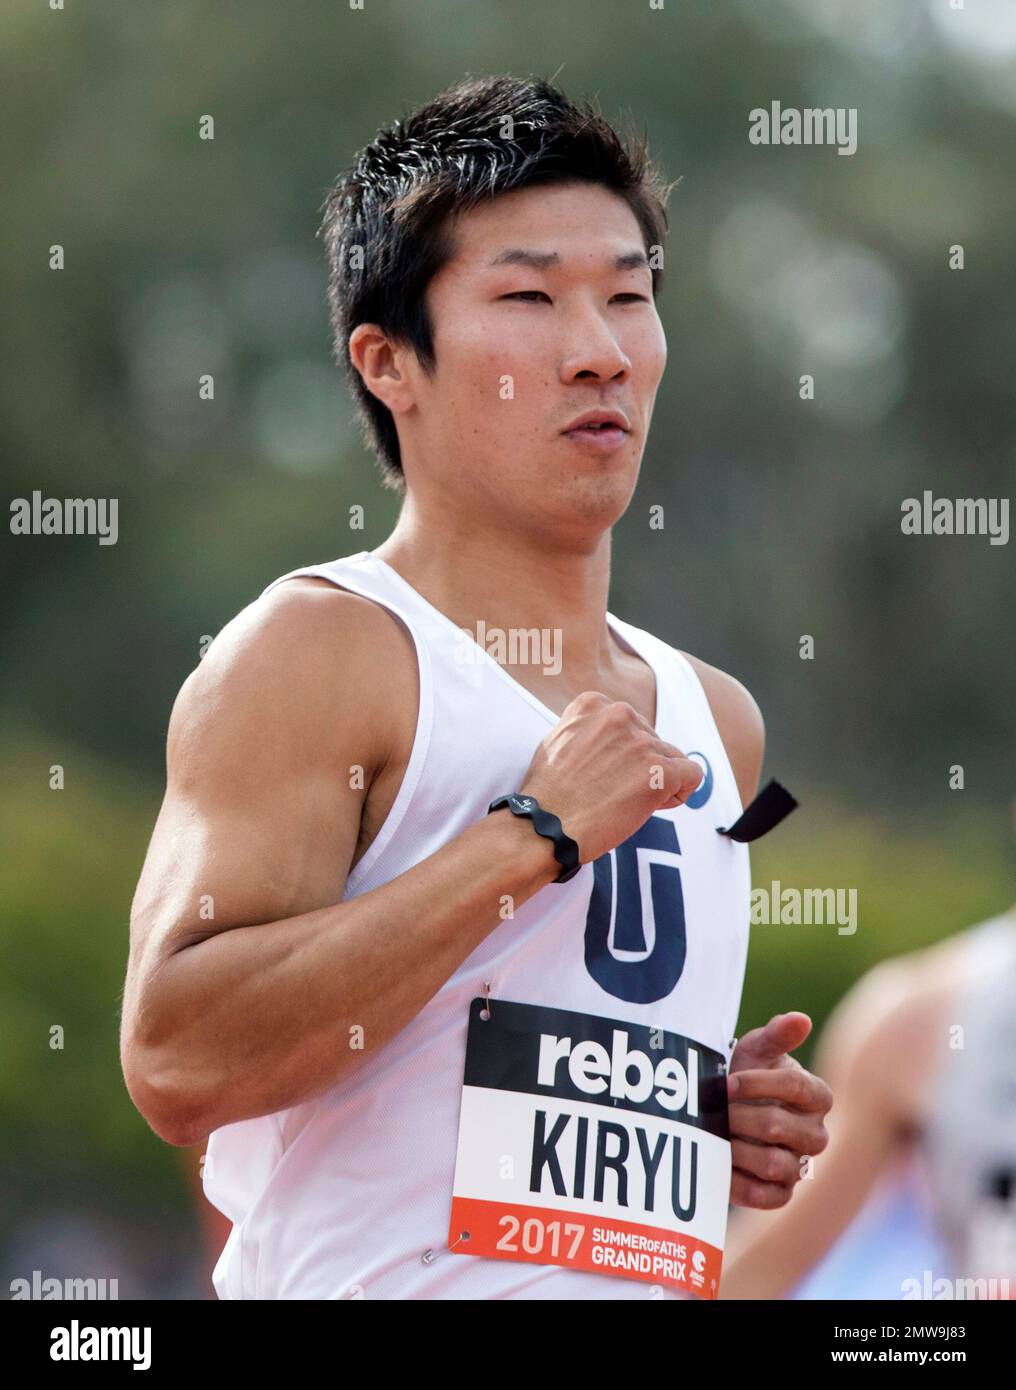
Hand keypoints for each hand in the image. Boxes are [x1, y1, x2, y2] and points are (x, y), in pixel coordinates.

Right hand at [519, 691, 704, 862]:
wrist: (546, 825)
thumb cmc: (547, 794)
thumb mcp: (557, 741)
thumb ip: (586, 730)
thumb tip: (609, 739)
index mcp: (593, 704)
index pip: (628, 724)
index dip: (623, 753)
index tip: (608, 774)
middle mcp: (620, 714)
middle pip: (651, 740)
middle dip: (641, 767)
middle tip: (616, 794)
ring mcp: (641, 742)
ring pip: (672, 757)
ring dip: (658, 782)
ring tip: (631, 804)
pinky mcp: (660, 771)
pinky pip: (692, 774)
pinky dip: (681, 792)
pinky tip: (658, 805)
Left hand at [726, 1012, 832, 1209]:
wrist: (724, 1114)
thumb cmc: (745, 1075)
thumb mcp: (755, 1051)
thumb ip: (776, 1035)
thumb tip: (800, 1019)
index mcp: (817, 1095)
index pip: (795, 1086)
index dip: (756, 1083)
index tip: (726, 1083)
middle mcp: (815, 1133)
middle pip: (779, 1126)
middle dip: (740, 1117)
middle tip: (716, 1112)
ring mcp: (801, 1165)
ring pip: (775, 1164)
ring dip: (736, 1149)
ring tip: (717, 1137)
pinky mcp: (782, 1193)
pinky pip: (768, 1196)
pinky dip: (740, 1182)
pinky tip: (721, 1164)